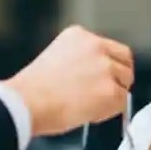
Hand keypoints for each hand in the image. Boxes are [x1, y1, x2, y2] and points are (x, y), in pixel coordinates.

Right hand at [2, 25, 133, 136]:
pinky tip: (88, 114)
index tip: (103, 77)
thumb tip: (95, 77)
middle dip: (118, 78)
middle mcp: (96, 46)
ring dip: (113, 96)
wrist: (26, 102)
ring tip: (89, 106)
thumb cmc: (32, 88)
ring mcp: (105, 68)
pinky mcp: (110, 90)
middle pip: (125, 62)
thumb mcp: (55, 57)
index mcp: (79, 35)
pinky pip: (121, 103)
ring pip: (124, 84)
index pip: (110, 48)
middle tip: (105, 93)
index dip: (109, 66)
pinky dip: (107, 112)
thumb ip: (79, 60)